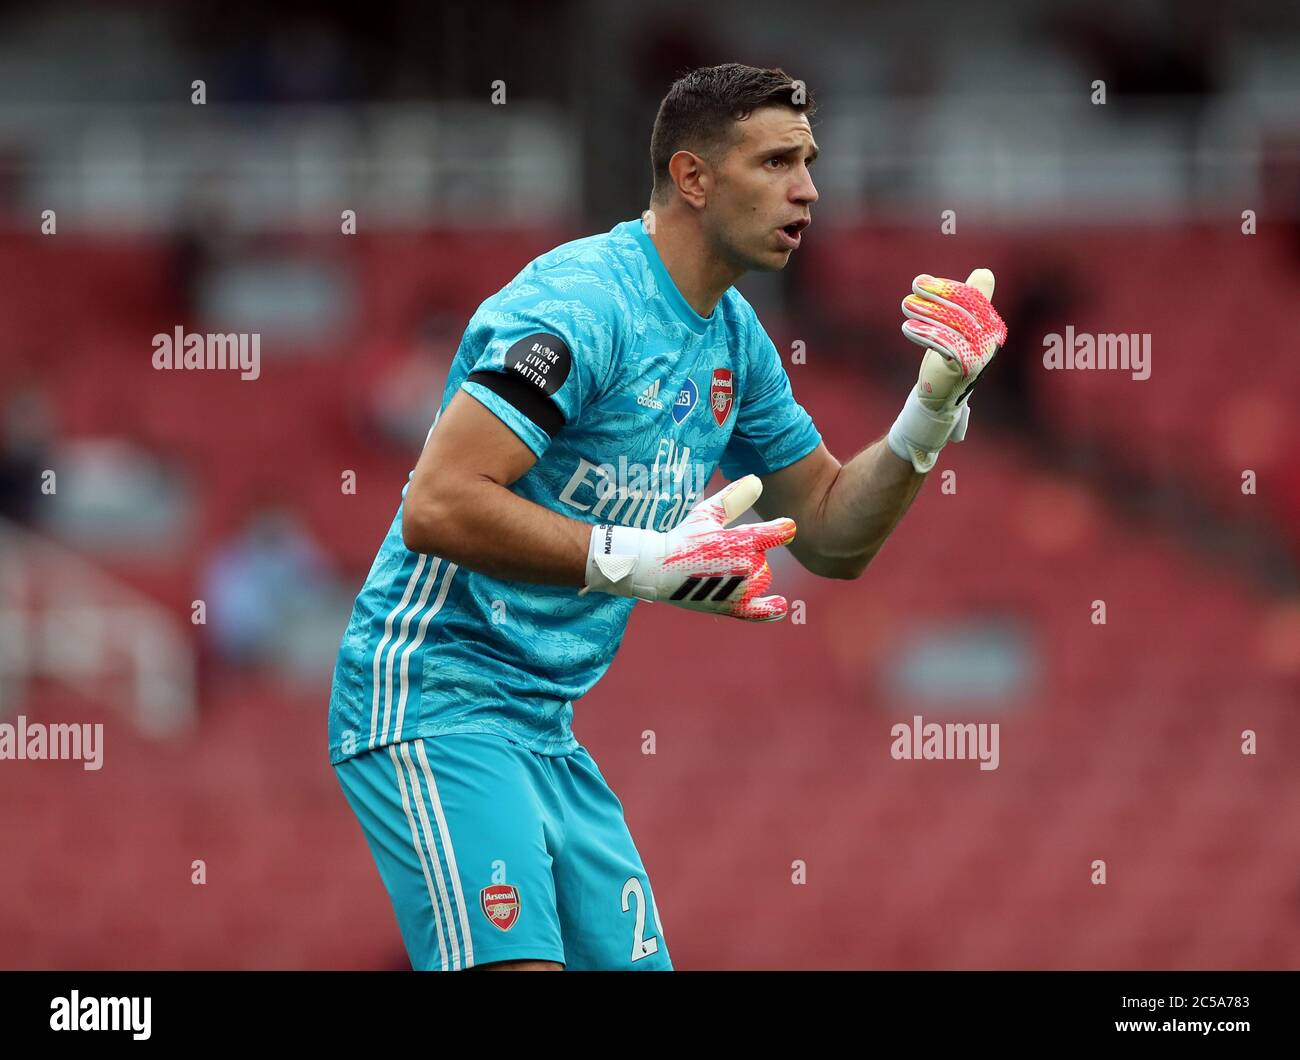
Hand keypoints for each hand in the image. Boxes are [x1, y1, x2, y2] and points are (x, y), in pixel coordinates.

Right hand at [582, 475, 796, 620]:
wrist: (659, 569)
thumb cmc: (682, 537)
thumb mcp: (706, 514)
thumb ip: (733, 498)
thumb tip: (757, 479)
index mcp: (741, 541)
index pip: (774, 534)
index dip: (782, 530)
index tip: (788, 527)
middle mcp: (746, 567)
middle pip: (763, 560)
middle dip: (747, 555)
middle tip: (717, 554)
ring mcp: (740, 590)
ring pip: (761, 581)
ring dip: (749, 576)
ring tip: (719, 570)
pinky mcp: (731, 608)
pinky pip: (759, 612)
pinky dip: (771, 609)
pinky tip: (781, 605)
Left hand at [902, 269, 1005, 417]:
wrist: (940, 393)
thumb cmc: (947, 355)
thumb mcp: (956, 325)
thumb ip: (967, 301)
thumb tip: (984, 272)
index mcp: (992, 325)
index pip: (971, 298)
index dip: (946, 288)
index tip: (921, 282)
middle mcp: (991, 339)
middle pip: (962, 310)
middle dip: (935, 296)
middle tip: (912, 289)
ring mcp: (981, 354)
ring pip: (953, 325)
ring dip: (927, 312)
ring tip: (906, 305)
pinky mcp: (966, 367)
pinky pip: (945, 344)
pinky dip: (925, 333)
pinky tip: (908, 327)